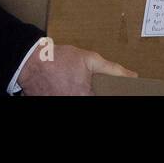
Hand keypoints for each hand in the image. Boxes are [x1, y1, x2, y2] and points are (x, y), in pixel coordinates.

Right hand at [17, 40, 135, 95]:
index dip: (109, 95)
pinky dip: (68, 94)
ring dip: (79, 93)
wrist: (30, 63)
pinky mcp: (52, 103)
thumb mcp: (89, 59)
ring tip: (73, 84)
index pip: (105, 99)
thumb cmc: (59, 59)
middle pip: (92, 99)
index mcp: (87, 96)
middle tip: (86, 85)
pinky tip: (66, 88)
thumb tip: (133, 76)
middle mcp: (75, 102)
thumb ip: (112, 69)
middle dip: (93, 93)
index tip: (108, 91)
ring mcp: (62, 104)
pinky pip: (65, 99)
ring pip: (79, 99)